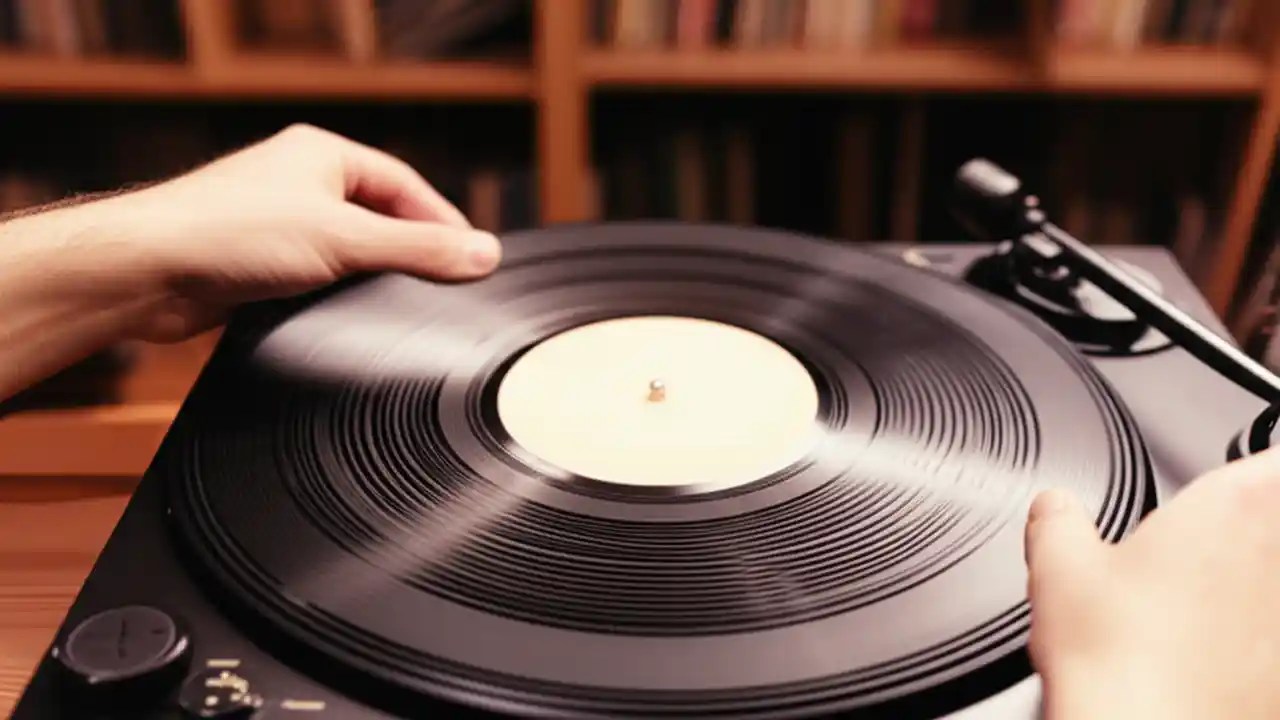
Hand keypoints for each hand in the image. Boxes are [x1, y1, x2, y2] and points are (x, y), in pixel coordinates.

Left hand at [97, 122, 501, 340]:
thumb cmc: (228, 232)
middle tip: (447, 288)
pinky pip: (320, 279)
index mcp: (324, 154)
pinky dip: (340, 297)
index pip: (405, 187)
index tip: (474, 260)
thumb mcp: (345, 240)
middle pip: (381, 220)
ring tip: (403, 306)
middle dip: (411, 253)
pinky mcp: (262, 266)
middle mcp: (302, 184)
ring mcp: (281, 226)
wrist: (147, 273)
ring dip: (373, 278)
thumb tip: (484, 254)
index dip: (443, 223)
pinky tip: (352, 318)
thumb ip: (418, 250)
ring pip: (350, 254)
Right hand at [1025, 447, 1279, 719]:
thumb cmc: (1121, 664)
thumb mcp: (1059, 566)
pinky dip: (1254, 643)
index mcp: (1238, 507)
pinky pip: (1274, 642)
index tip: (1228, 489)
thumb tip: (1053, 507)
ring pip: (1275, 584)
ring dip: (1253, 588)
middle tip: (1203, 553)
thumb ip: (1057, 518)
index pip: (1274, 458)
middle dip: (1251, 531)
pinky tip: (1214, 661)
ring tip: (1200, 611)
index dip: (1253, 470)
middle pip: (1279, 516)